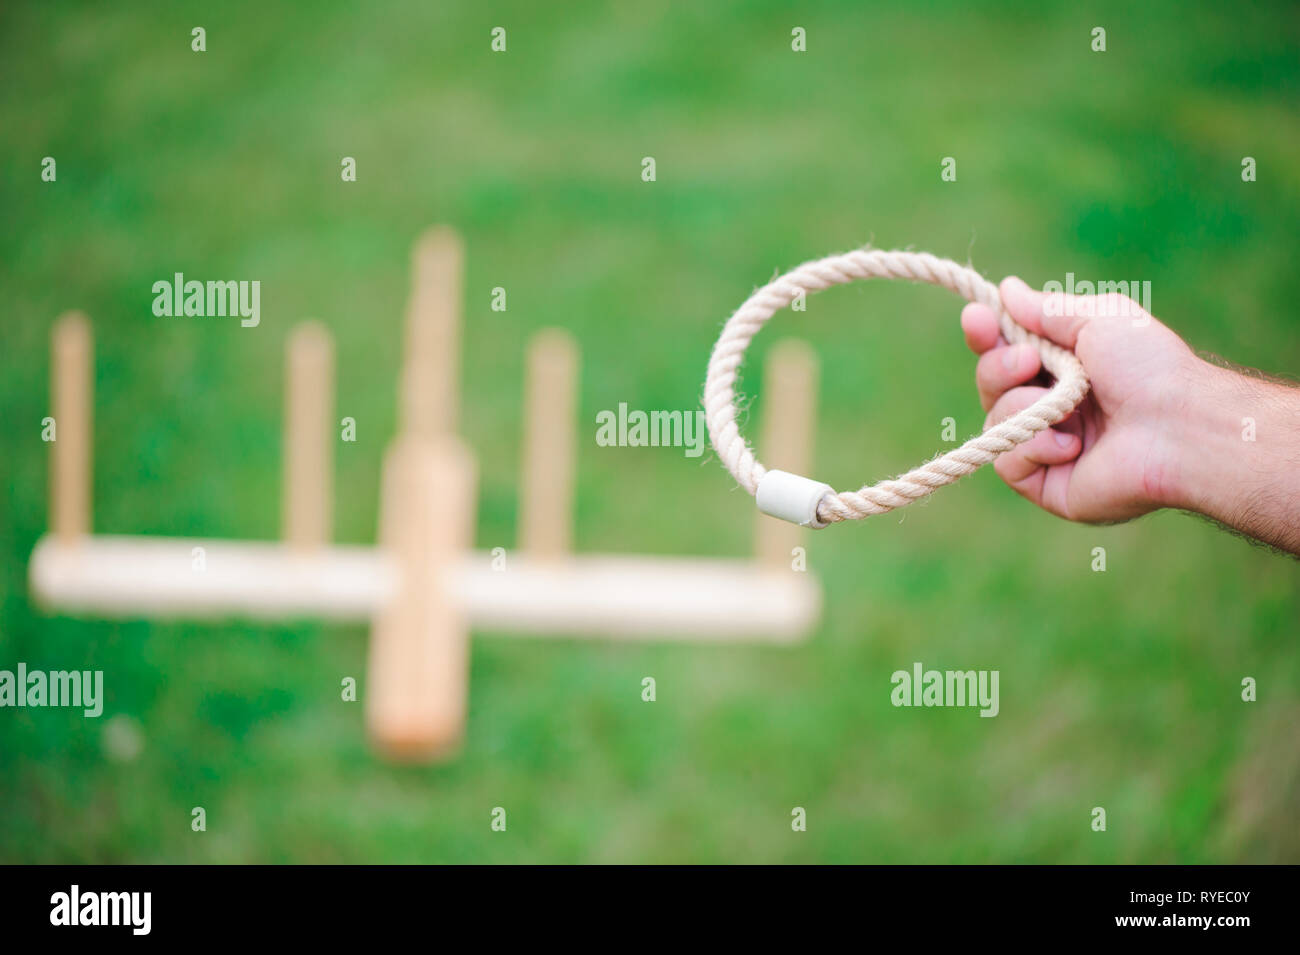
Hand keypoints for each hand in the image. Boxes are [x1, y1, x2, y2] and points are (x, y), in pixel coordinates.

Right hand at [960, 276, 1198, 522]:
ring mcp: (1048, 449)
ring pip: (994, 421)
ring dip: (1022, 407)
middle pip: (991, 386)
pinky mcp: (1046, 485)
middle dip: (998, 368)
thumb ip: (1047, 308)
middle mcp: (1054, 409)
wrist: (1176, 426)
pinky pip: (1008, 461)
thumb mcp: (1098, 319)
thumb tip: (1006, 290)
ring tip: (1064, 406)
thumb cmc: (1149, 368)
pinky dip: (1033, 447)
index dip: (986, 336)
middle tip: (1029, 361)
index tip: (976, 316)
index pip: (1007, 353)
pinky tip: (1071, 445)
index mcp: (1066, 371)